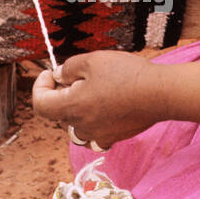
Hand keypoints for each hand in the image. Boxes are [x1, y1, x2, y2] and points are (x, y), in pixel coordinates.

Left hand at [31, 51, 164, 148]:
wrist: (159, 93)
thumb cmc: (126, 75)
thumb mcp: (91, 61)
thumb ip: (68, 68)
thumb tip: (59, 76)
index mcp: (71, 107)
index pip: (40, 104)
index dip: (40, 86)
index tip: (50, 73)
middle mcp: (81, 126)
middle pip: (58, 114)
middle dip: (61, 94)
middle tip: (77, 75)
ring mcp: (97, 135)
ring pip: (75, 126)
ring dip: (76, 110)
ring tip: (92, 92)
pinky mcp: (113, 137)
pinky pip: (94, 133)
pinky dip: (93, 121)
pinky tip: (106, 106)